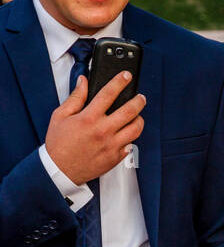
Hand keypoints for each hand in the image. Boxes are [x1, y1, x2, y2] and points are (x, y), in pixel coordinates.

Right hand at [44, 70, 146, 185]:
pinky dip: (131, 138)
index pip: (109, 94)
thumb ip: (75, 98)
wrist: (60, 170)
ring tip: (137, 116)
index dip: (120, 82)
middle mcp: (103, 131)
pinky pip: (131, 145)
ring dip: (139, 119)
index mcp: (89, 118)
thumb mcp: (60, 116)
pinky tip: (127, 134)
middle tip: (140, 97)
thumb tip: (83, 82)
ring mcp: (111, 145)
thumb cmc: (59, 144)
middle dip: (138, 100)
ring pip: (136, 129)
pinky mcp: (115, 158)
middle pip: (130, 111)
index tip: (126, 76)